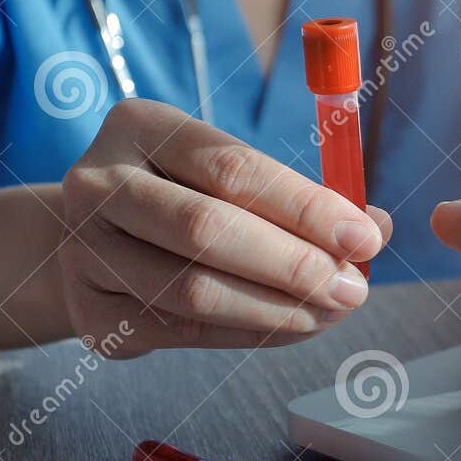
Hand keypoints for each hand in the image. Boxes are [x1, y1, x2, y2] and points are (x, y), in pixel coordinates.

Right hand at [58, 99, 389, 356]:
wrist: (88, 241)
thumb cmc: (180, 197)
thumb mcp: (228, 176)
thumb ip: (296, 197)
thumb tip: (376, 227)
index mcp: (141, 126)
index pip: (233, 168)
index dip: (305, 207)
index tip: (364, 238)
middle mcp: (98, 182)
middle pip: (207, 229)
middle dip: (293, 264)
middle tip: (353, 289)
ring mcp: (84, 250)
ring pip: (192, 290)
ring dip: (276, 309)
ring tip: (330, 311)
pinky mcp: (89, 313)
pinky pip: (180, 331)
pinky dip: (246, 334)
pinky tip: (289, 327)